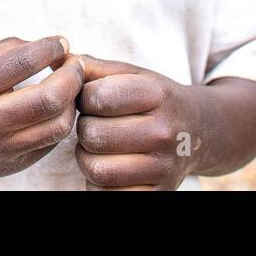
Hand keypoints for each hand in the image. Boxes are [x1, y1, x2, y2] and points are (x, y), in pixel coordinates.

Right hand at [0, 35, 83, 185]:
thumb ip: (4, 48)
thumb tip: (47, 45)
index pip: (24, 62)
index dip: (51, 48)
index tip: (60, 43)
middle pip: (50, 98)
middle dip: (72, 75)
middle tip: (74, 63)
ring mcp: (3, 147)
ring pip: (59, 124)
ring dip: (72, 100)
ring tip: (68, 85)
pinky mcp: (15, 163)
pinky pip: (52, 141)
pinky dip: (61, 119)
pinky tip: (56, 106)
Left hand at [73, 55, 201, 190]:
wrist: (197, 133)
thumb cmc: (152, 100)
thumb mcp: (131, 74)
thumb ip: (92, 66)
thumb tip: (58, 60)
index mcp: (157, 94)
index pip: (96, 97)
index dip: (84, 97)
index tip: (93, 100)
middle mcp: (164, 132)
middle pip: (92, 135)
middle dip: (85, 128)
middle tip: (95, 125)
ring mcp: (163, 167)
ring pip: (97, 169)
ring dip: (87, 158)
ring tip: (98, 147)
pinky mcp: (158, 194)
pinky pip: (106, 194)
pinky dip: (99, 184)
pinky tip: (110, 166)